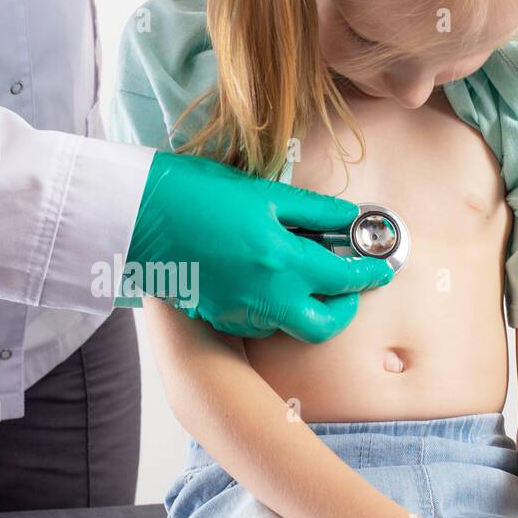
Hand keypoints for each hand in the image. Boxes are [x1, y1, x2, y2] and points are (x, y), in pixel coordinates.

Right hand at [126, 151, 392, 341]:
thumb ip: (313, 211)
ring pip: (291, 324)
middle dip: (344, 308)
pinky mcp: (217, 315)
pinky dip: (273, 304)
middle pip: (324, 326)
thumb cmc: (195, 191)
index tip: (382, 265)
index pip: (345, 277)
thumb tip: (352, 219)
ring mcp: (239, 310)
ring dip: (306, 304)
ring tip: (301, 270)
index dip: (370, 272)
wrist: (136, 214)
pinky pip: (259, 320)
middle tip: (348, 284)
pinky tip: (263, 275)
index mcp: (280, 259)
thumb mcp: (262, 192)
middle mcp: (265, 295)